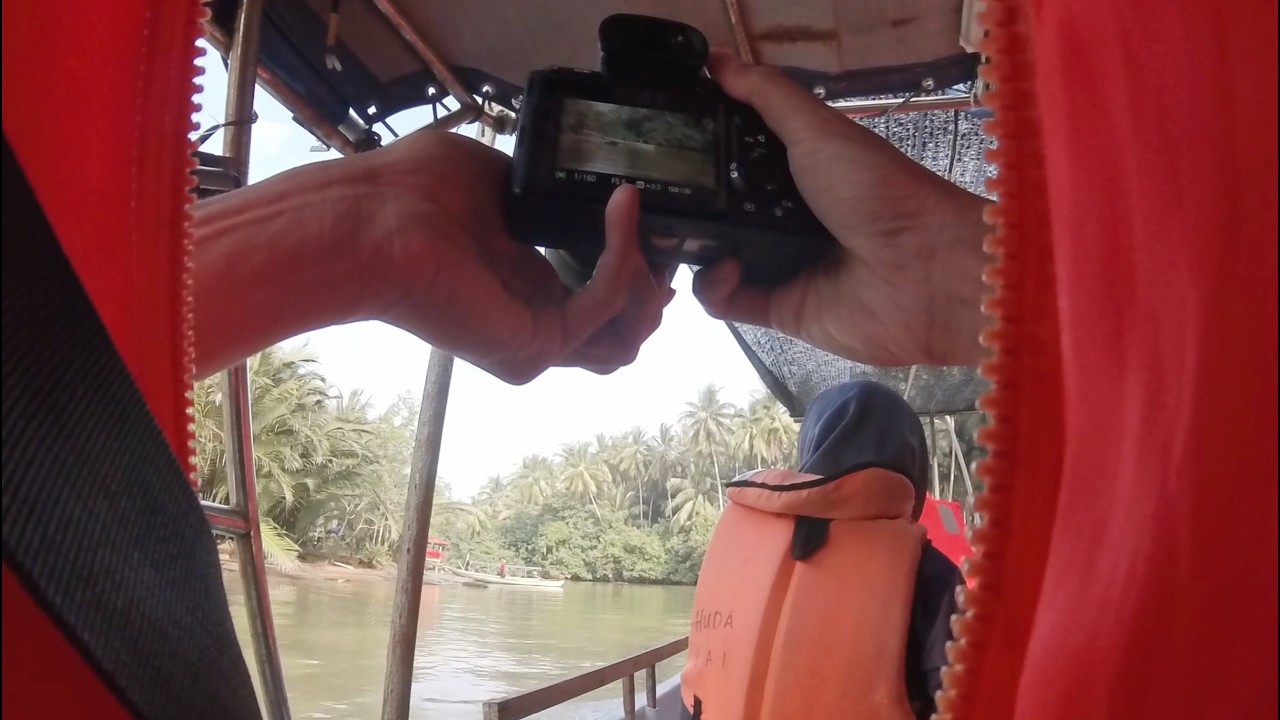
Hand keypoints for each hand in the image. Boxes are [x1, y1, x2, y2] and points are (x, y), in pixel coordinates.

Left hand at [342, 129, 675, 382]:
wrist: (366, 222)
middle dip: (653, 281)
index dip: (634, 270)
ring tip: (635, 218)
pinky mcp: (539, 341)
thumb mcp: (495, 182)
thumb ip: (543, 192)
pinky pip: (606, 301)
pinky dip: (623, 251)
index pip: (596, 300)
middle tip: (660, 230)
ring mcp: (537, 341)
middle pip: (623, 328)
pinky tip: (619, 204)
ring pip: (627, 331)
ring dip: (646, 274)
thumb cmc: (408, 193)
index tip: (652, 226)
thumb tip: (581, 182)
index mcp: (519, 290)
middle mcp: (531, 323)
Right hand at [693, 51, 991, 367]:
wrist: (924, 269)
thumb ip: (767, 96)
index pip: (737, 156)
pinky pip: (724, 300)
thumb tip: (717, 59)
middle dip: (689, 201)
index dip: (705, 150)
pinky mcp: (777, 307)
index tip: (668, 141)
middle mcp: (785, 215)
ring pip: (713, 255)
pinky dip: (713, 285)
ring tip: (682, 231)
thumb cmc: (878, 191)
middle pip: (719, 207)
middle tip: (658, 190)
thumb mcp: (819, 130)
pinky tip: (725, 267)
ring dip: (691, 245)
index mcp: (799, 169)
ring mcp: (780, 262)